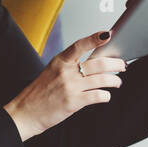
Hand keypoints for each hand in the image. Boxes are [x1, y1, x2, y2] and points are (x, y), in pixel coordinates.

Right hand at [3, 29, 125, 140]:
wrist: (25, 112)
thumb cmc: (39, 93)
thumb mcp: (52, 72)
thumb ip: (70, 66)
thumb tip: (94, 62)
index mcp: (60, 61)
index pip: (79, 45)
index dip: (95, 39)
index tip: (107, 34)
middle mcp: (66, 72)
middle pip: (98, 63)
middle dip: (116, 64)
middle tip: (122, 65)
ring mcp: (70, 87)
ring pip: (101, 80)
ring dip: (114, 81)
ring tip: (117, 82)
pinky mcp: (73, 102)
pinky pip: (97, 96)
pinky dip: (105, 96)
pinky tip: (106, 96)